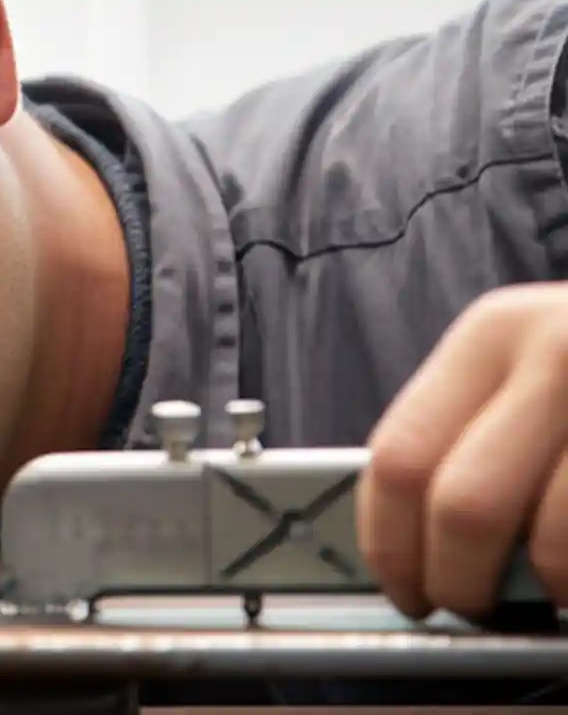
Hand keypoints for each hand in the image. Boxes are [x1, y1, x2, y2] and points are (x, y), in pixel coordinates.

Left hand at [356, 281, 567, 619]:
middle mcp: (561, 351)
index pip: (400, 457)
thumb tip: (405, 545)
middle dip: (460, 583)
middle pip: (466, 508)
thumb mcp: (527, 371)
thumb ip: (466, 436)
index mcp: (494, 334)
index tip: (404, 589)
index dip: (390, 545)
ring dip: (550, 594)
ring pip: (553, 547)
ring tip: (556, 591)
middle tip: (475, 608)